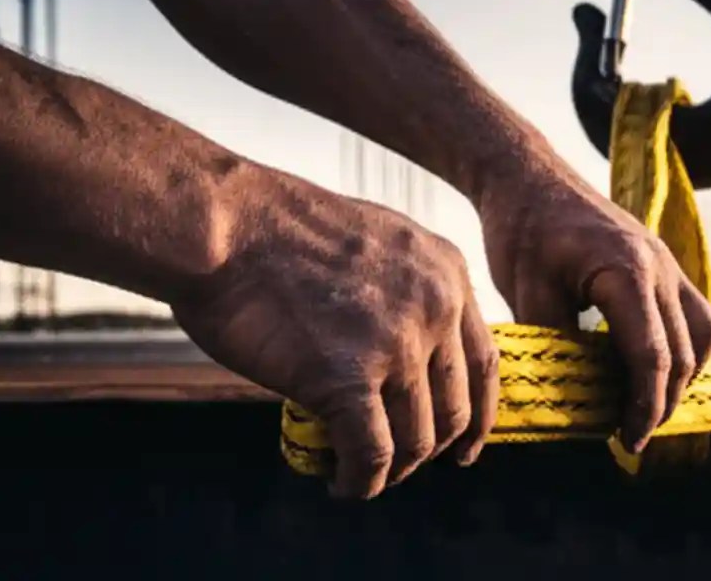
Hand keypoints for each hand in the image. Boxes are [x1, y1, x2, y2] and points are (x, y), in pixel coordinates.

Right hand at [171, 167, 497, 499]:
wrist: (226, 227)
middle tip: (404, 468)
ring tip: (359, 474)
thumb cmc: (278, 230)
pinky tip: (341, 484)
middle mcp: (437, 308)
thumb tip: (409, 349)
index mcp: (447, 272)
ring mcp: (397, 344)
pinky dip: (360, 481)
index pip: (484, 362)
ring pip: (417, 440)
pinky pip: (373, 455)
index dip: (478, 415)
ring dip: (392, 471)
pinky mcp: (348, 379)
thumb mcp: (372, 241)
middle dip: (433, 450)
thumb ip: (405, 289)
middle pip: (455, 409)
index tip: (465, 447)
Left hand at [479, 170, 710, 453]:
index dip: (644, 407)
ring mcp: (668, 261)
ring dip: (683, 376)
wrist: (527, 175)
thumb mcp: (527, 295)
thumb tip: (577, 401)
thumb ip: (557, 348)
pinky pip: (694, 313)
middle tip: (630, 437)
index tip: (629, 441)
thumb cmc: (521, 230)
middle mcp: (660, 266)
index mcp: (626, 272)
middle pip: (683, 353)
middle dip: (663, 402)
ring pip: (703, 333)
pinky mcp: (663, 262)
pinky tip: (650, 368)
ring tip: (646, 407)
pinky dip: (683, 347)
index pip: (651, 356)